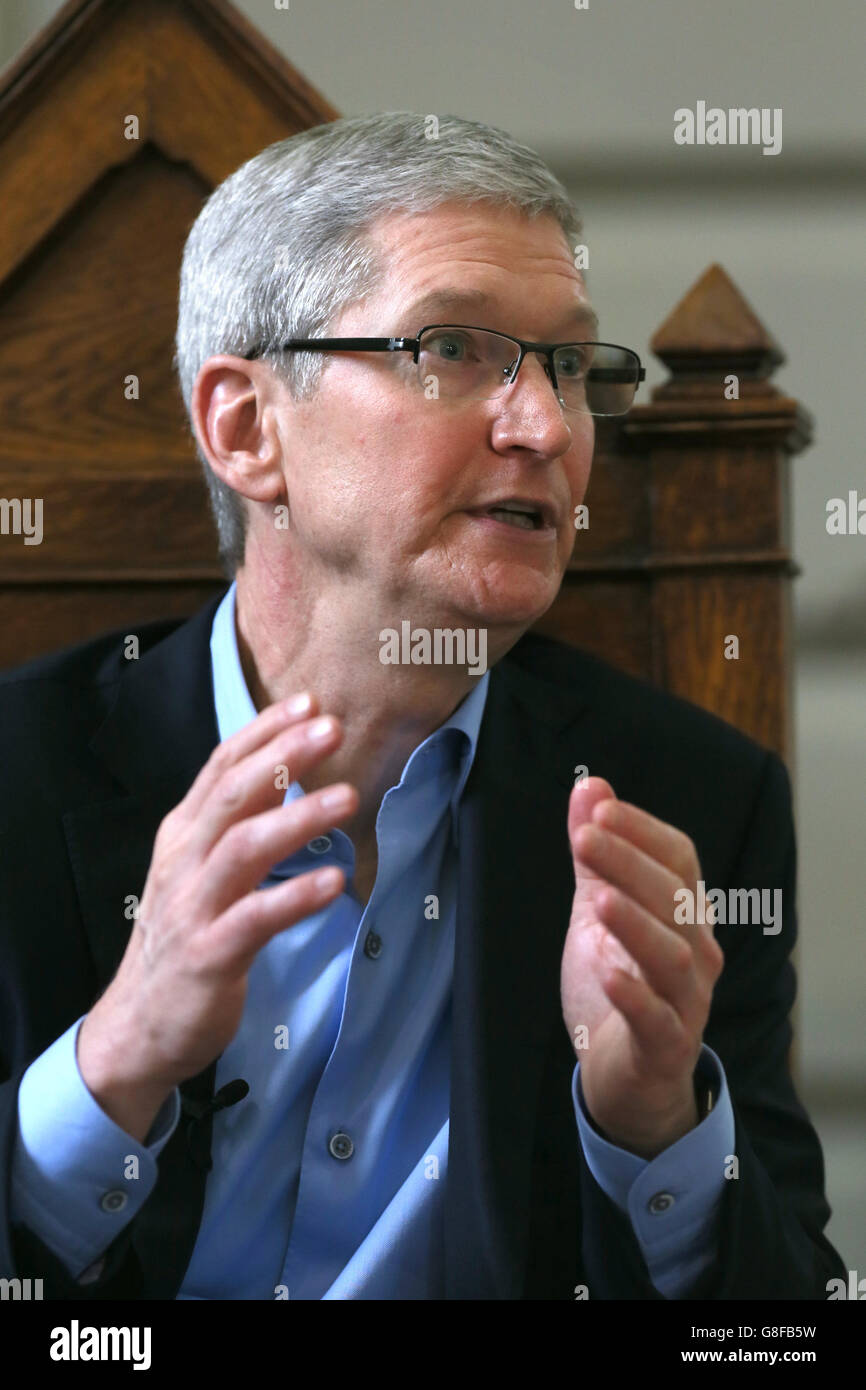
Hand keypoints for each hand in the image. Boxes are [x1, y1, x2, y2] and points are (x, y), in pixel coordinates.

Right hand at [77, 692, 357, 1139]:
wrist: (138, 1025)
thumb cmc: (184, 937)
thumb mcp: (200, 868)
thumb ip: (236, 821)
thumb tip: (284, 770)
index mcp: (184, 833)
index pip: (222, 766)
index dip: (264, 731)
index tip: (310, 703)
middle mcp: (184, 860)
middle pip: (233, 794)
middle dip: (283, 756)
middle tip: (333, 728)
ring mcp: (193, 906)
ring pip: (243, 848)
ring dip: (297, 818)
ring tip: (348, 797)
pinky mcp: (208, 954)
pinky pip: (254, 918)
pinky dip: (294, 896)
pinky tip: (334, 880)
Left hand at [561, 778, 723, 1157]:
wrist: (626, 1077)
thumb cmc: (618, 984)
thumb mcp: (598, 911)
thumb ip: (596, 856)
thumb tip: (590, 787)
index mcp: (685, 912)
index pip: (678, 857)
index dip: (641, 830)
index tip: (598, 806)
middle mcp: (696, 950)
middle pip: (674, 898)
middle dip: (630, 863)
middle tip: (588, 836)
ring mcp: (686, 1000)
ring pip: (671, 956)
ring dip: (637, 924)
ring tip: (601, 899)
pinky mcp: (666, 1045)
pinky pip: (656, 1018)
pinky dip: (633, 994)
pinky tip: (606, 971)